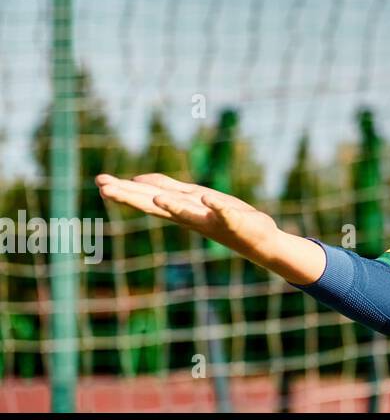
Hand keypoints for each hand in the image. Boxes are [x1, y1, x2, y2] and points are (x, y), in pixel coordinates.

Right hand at [95, 172, 283, 270]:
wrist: (259, 240)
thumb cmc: (223, 217)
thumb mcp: (190, 198)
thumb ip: (166, 188)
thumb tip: (137, 179)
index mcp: (180, 208)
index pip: (147, 198)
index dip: (124, 191)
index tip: (100, 183)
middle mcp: (190, 215)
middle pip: (157, 205)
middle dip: (132, 197)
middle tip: (104, 189)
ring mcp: (212, 220)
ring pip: (187, 213)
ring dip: (172, 206)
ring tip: (156, 198)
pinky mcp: (235, 222)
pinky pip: (224, 214)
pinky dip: (215, 208)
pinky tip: (206, 200)